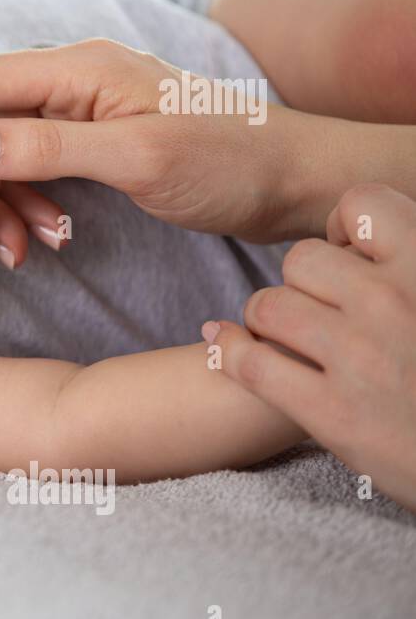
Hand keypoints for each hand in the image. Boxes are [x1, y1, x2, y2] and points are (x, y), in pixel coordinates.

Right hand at [0, 39, 313, 244]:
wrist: (292, 181)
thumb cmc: (227, 161)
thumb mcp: (135, 159)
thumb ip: (46, 146)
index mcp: (77, 69)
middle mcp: (70, 81)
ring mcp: (78, 111)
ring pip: (3, 153)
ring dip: (5, 205)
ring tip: (36, 248)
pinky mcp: (89, 141)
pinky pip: (33, 169)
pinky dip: (30, 206)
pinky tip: (52, 236)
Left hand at [203, 183, 415, 512]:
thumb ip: (415, 264)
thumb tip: (372, 234)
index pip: (361, 205)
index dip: (345, 227)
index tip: (351, 253)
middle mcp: (396, 304)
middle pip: (301, 260)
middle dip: (302, 282)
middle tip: (319, 309)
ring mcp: (361, 358)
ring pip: (268, 306)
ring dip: (267, 319)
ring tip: (285, 336)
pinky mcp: (332, 412)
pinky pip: (251, 363)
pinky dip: (227, 351)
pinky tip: (222, 343)